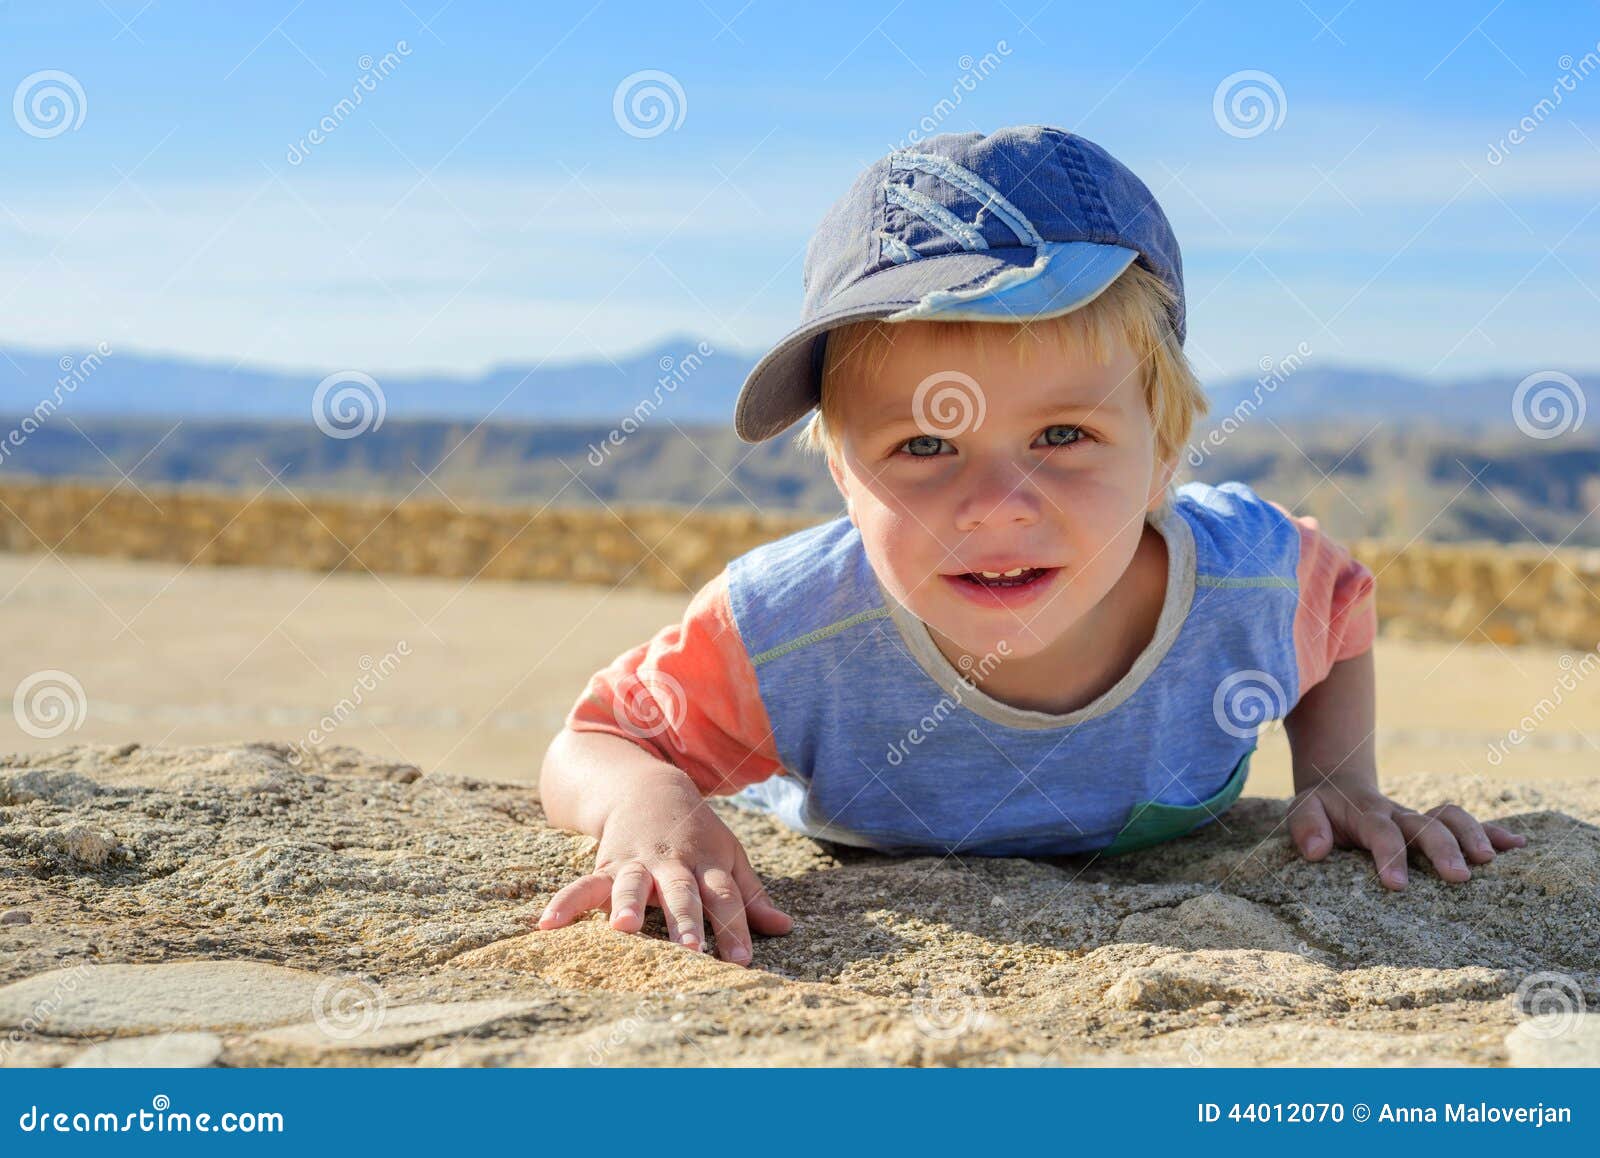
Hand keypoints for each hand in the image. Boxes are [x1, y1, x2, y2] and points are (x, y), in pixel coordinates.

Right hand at [535, 779, 793, 964]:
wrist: (650, 790)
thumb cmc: (697, 835)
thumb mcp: (730, 856)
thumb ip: (751, 896)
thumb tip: (785, 928)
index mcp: (708, 864)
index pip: (726, 898)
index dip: (735, 928)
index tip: (742, 961)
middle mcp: (673, 865)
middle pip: (682, 893)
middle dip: (685, 920)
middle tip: (690, 950)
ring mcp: (637, 865)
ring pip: (633, 885)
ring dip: (629, 905)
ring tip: (623, 928)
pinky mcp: (605, 866)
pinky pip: (583, 886)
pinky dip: (565, 903)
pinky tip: (546, 925)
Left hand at [1287, 777, 1526, 888]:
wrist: (1337, 785)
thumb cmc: (1320, 808)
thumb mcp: (1302, 810)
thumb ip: (1306, 827)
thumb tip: (1317, 851)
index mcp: (1366, 813)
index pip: (1380, 832)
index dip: (1390, 855)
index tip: (1397, 885)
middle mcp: (1398, 814)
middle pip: (1425, 825)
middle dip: (1443, 849)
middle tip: (1458, 878)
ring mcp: (1419, 819)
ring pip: (1450, 818)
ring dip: (1472, 835)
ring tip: (1489, 862)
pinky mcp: (1433, 826)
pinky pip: (1467, 825)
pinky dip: (1493, 832)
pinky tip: (1518, 847)